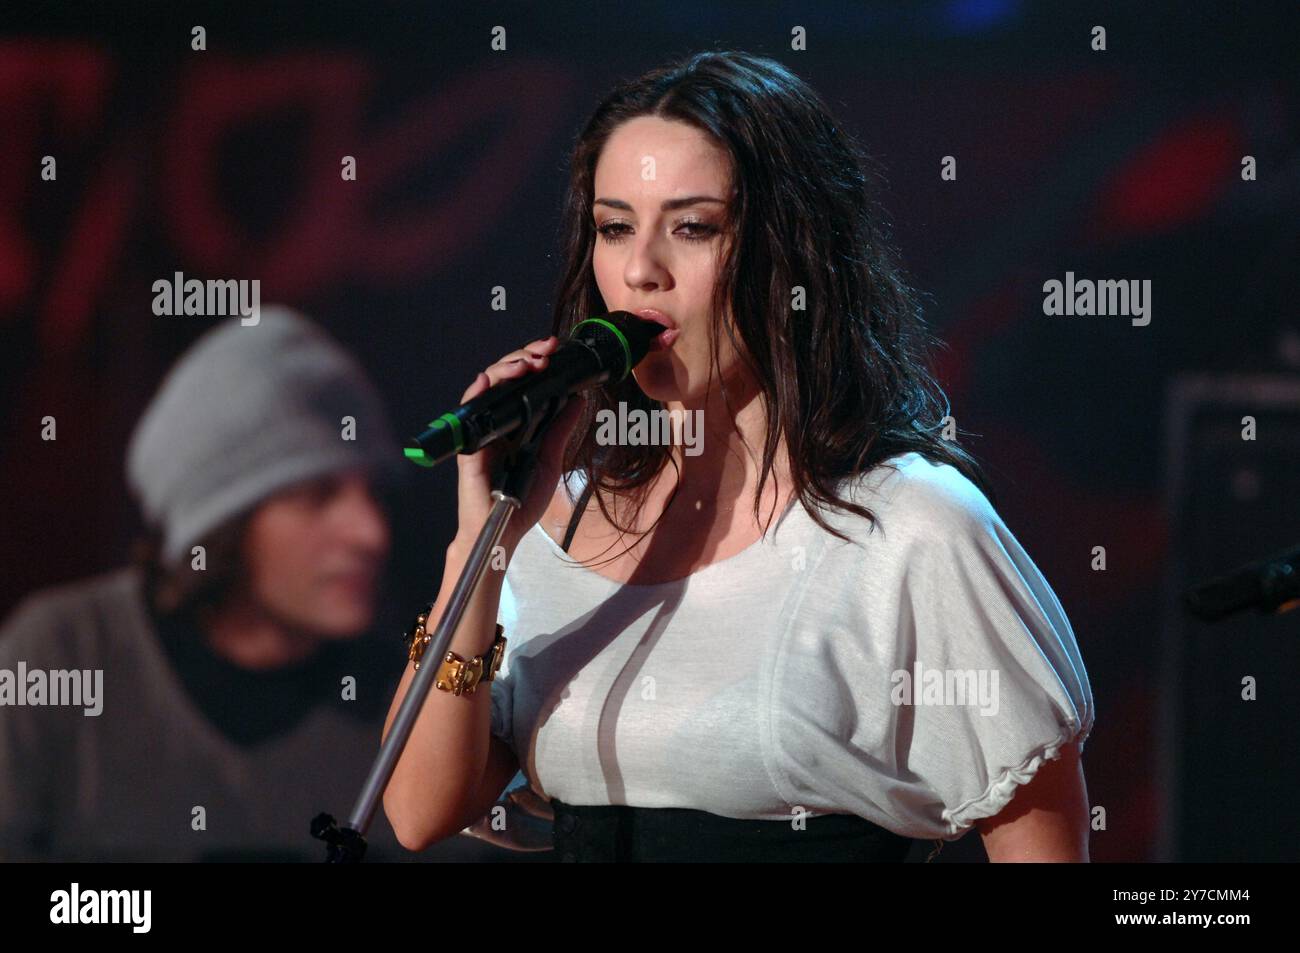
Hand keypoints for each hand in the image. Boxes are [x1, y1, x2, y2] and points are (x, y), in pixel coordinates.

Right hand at [453, 335, 584, 553]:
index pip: (524, 382)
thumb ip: (560, 430)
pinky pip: (467, 416)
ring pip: (488, 389)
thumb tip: (577, 399)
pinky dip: (474, 395)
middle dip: (524, 358)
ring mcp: (482, 431)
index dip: (536, 362)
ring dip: (505, 370)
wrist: (504, 530)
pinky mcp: (469, 446)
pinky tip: (485, 380)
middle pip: (505, 378)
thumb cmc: (522, 498)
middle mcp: (498, 421)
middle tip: (545, 351)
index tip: (555, 350)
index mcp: (518, 422)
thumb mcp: (550, 460)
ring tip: (526, 363)